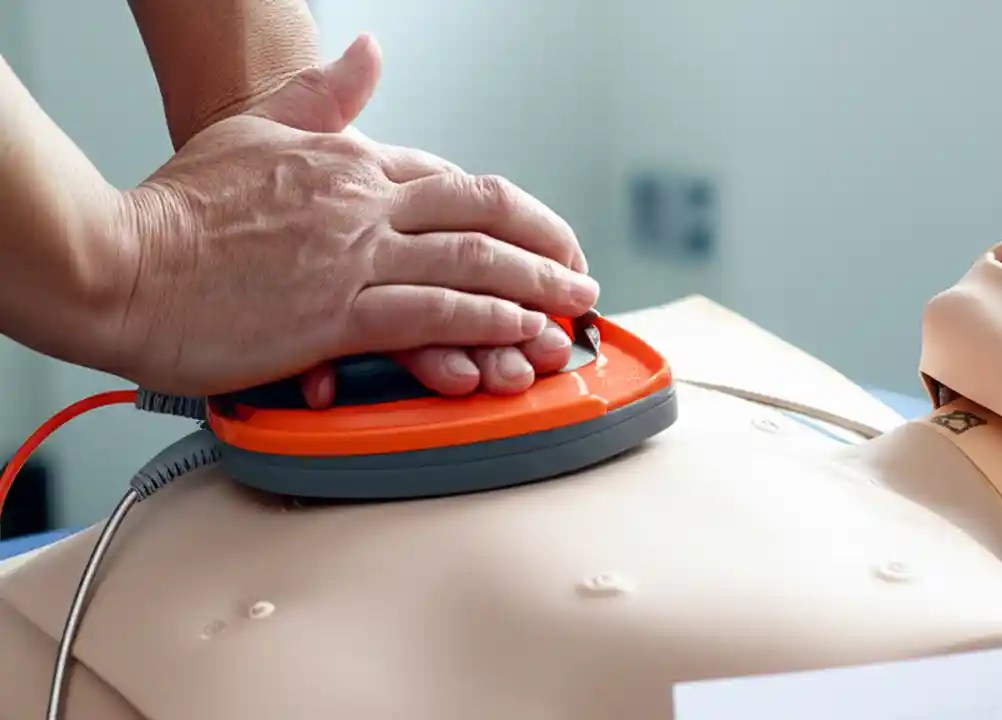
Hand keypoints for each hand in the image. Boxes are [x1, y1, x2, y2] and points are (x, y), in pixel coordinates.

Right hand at [111, 35, 597, 397]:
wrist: (120, 263)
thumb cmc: (177, 205)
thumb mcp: (255, 126)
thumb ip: (320, 93)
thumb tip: (368, 49)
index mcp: (351, 164)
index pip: (453, 179)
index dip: (509, 209)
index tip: (537, 233)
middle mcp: (365, 205)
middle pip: (483, 213)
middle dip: (545, 243)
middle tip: (580, 270)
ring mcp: (354, 258)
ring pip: (471, 265)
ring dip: (534, 285)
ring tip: (573, 304)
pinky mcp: (336, 313)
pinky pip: (431, 313)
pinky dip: (485, 320)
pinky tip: (520, 330)